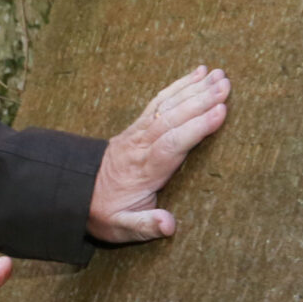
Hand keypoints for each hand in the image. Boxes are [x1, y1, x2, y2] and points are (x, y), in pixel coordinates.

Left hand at [88, 64, 229, 243]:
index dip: (196, 128)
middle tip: (227, 85)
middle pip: (173, 119)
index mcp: (144, 170)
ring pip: (168, 106)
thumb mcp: (120, 228)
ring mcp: (139, 132)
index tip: (220, 112)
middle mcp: (142, 146)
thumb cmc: (104, 212)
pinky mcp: (138, 126)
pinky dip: (179, 85)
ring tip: (220, 75)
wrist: (76, 193)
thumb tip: (169, 225)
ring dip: (194, 88)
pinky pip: (159, 101)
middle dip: (201, 100)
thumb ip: (145, 226)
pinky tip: (198, 73)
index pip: (172, 145)